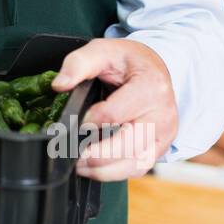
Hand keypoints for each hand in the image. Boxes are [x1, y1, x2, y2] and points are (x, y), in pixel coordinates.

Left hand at [52, 38, 177, 181]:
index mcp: (150, 88)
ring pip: (133, 165)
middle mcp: (162, 116)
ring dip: (102, 171)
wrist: (155, 68)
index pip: (113, 115)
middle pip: (126, 147)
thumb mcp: (103, 50)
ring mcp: (164, 136)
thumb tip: (59, 85)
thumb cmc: (128, 61)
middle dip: (93, 156)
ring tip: (78, 165)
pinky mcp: (160, 149)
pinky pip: (137, 168)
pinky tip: (95, 167)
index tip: (70, 124)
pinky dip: (115, 172)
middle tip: (68, 155)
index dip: (87, 122)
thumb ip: (79, 64)